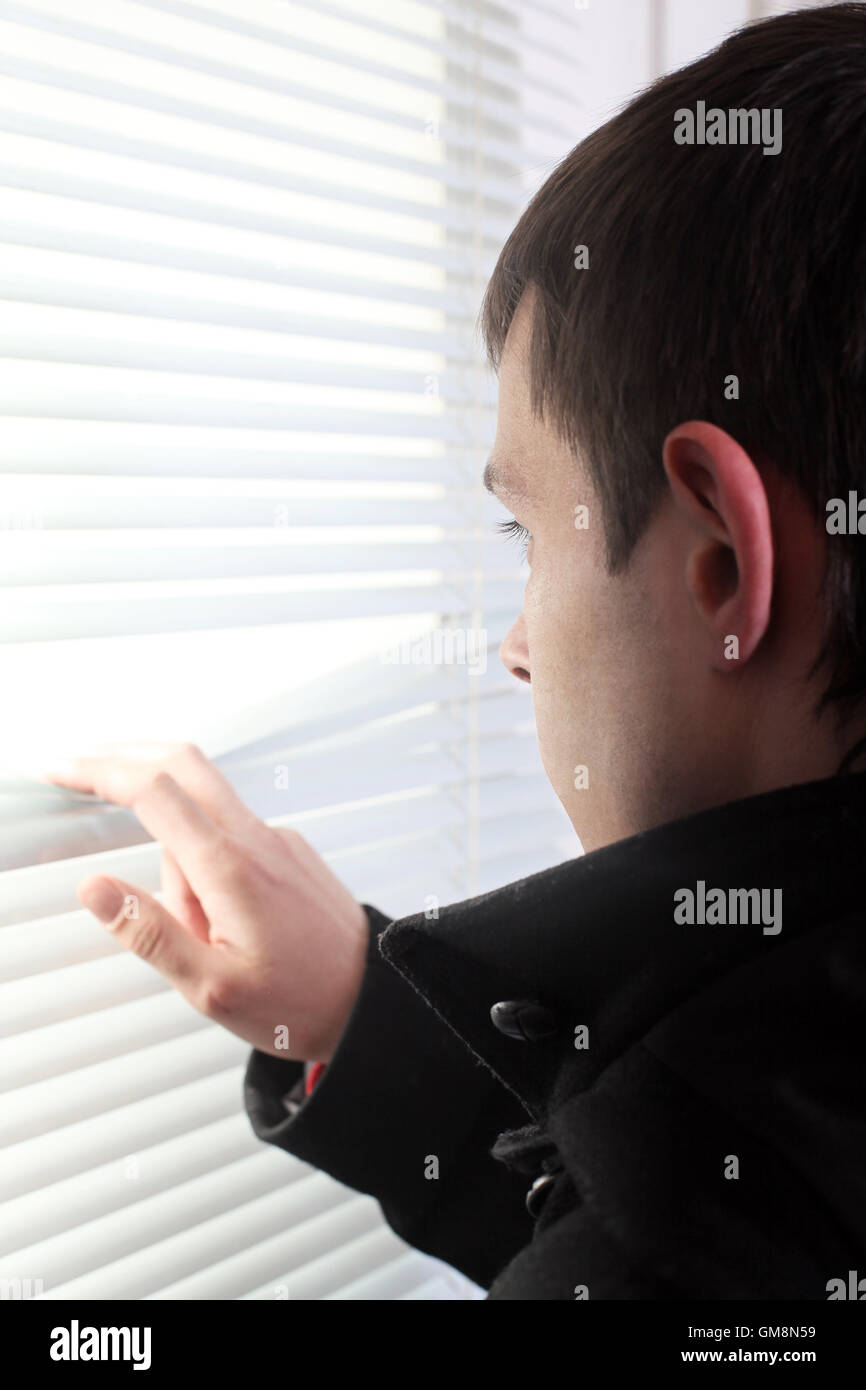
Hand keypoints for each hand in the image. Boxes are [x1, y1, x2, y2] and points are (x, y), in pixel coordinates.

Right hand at [43, 744, 368, 1061]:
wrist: (374, 1001)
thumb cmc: (300, 1003)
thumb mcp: (211, 986)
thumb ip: (148, 933)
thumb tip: (95, 888)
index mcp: (230, 867)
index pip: (152, 791)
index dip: (97, 771)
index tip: (58, 769)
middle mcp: (257, 839)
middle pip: (183, 764)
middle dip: (124, 758)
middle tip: (78, 773)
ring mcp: (277, 840)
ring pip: (204, 816)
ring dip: (176, 857)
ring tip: (205, 939)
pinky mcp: (288, 852)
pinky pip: (230, 840)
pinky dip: (205, 868)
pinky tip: (226, 929)